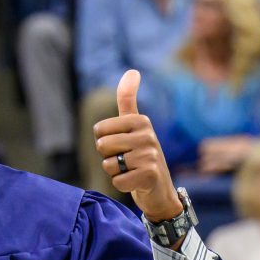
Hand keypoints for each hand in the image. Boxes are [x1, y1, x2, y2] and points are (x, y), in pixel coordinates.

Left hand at [91, 70, 180, 221]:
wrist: (160, 188)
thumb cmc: (141, 155)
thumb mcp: (135, 126)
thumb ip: (128, 99)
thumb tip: (132, 70)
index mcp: (140, 120)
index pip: (99, 130)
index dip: (104, 141)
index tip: (121, 146)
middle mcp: (147, 135)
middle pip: (102, 146)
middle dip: (109, 158)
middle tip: (126, 161)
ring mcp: (150, 155)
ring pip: (108, 165)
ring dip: (116, 172)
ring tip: (132, 171)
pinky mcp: (149, 175)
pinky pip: (117, 181)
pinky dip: (122, 185)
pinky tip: (136, 182)